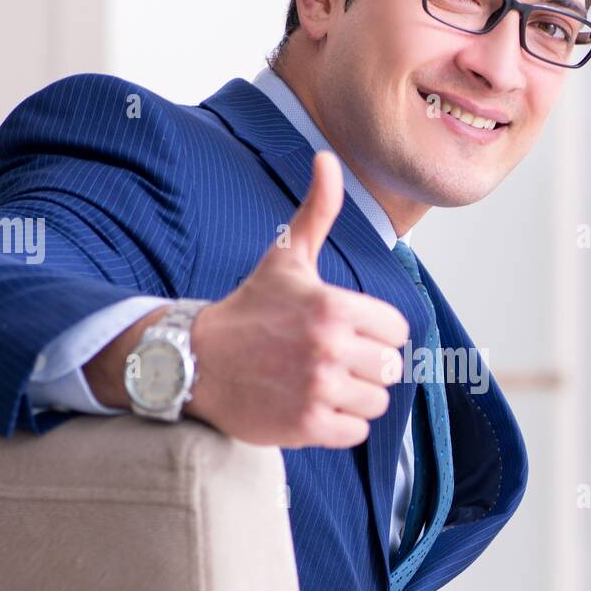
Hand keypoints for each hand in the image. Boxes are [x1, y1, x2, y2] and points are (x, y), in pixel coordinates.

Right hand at [184, 150, 410, 446]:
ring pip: (376, 403)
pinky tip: (311, 407)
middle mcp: (329, 347)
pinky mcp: (306, 425)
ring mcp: (318, 388)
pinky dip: (339, 425)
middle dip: (365, 367)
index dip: (375, 333)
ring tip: (321, 384)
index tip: (345, 332)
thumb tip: (326, 158)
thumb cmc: (248, 309)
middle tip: (330, 361)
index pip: (396, 330)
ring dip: (354, 398)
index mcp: (334, 306)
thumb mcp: (285, 258)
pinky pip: (355, 432)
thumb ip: (316, 212)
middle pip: (389, 369)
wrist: (194, 361)